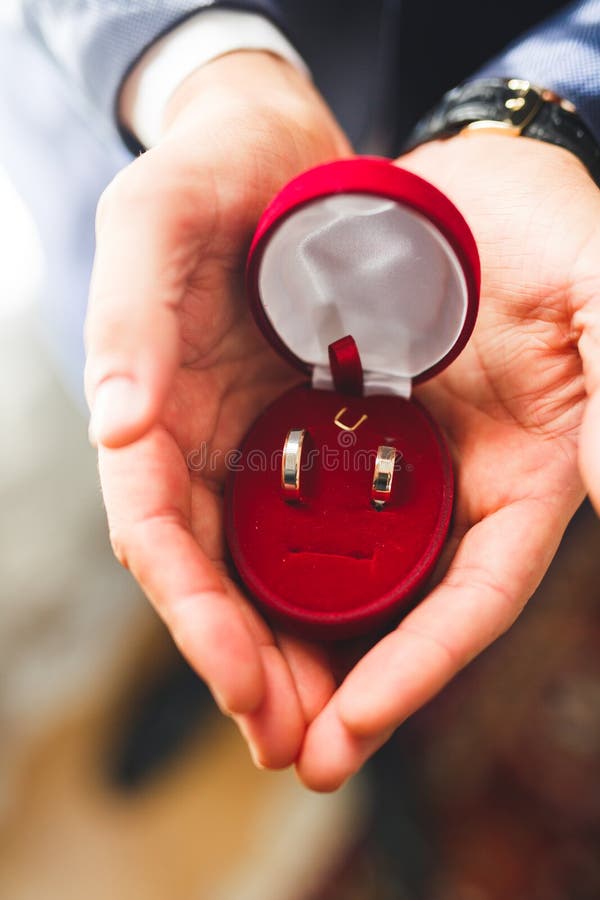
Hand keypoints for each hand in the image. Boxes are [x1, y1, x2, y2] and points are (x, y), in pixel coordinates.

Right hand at [86, 52, 351, 767]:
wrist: (274, 151)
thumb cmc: (204, 177)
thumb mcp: (154, 222)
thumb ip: (129, 319)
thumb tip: (116, 424)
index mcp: (151, 411)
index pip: (158, 535)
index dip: (192, 614)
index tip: (239, 683)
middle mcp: (200, 444)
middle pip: (214, 577)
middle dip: (246, 664)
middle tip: (295, 742)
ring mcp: (256, 443)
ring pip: (268, 569)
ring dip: (293, 650)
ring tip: (333, 723)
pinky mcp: (311, 433)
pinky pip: (324, 525)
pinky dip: (340, 586)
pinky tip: (371, 634)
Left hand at [295, 134, 599, 789]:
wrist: (463, 186)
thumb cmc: (544, 229)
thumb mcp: (594, 294)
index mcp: (524, 478)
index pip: (476, 597)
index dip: (420, 665)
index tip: (355, 725)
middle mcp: (455, 490)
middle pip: (399, 609)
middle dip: (342, 684)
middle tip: (285, 750)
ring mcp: (392, 465)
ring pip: (338, 572)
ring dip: (291, 638)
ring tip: (241, 702)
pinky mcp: (337, 430)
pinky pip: (293, 507)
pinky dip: (260, 554)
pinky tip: (215, 589)